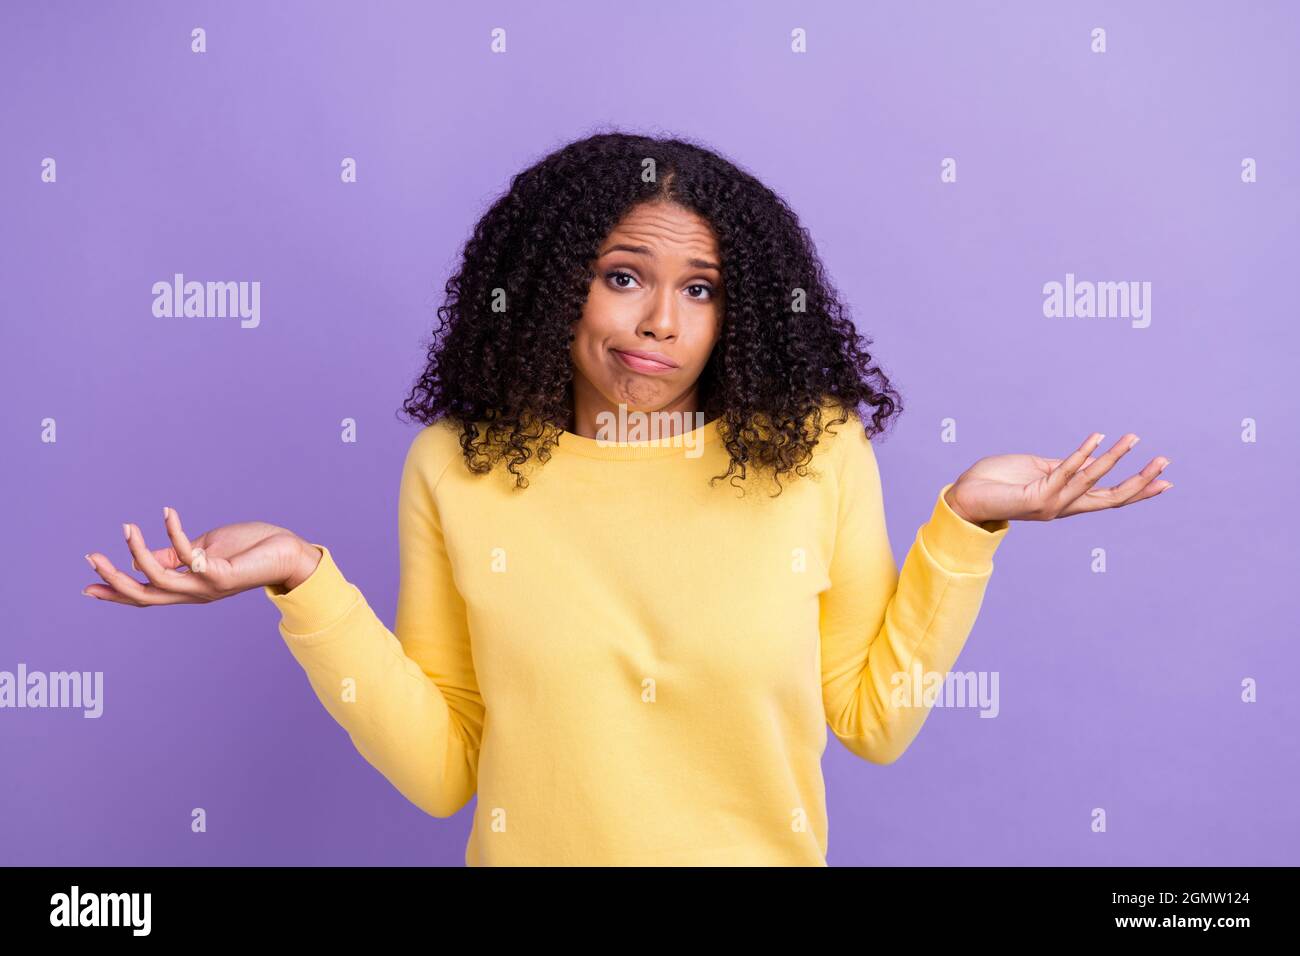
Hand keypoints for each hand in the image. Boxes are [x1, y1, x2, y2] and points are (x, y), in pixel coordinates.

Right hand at [82, 507, 321, 605]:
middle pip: (145, 594)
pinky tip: (167, 513)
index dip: (116, 593)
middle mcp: (195, 593)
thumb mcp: (205, 549)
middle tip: (91, 557)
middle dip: (115, 579)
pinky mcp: (222, 575)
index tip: (87, 586)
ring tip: (126, 526)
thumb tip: (145, 558)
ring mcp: (208, 586)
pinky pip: (190, 555)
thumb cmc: (250, 549)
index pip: (146, 594)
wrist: (290, 553)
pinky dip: (175, 533)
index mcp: (189, 588)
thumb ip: (176, 555)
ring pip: (160, 579)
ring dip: (137, 552)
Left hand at [944, 432, 1171, 524]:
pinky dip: (1082, 454)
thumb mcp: (1038, 471)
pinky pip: (1065, 471)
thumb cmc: (997, 482)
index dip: (1138, 489)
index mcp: (1066, 501)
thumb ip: (1063, 467)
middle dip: (1140, 481)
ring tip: (1134, 438)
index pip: (1110, 497)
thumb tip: (1090, 456)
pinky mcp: (1036, 497)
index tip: (1166, 480)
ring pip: (1093, 481)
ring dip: (1115, 458)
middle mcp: (1063, 507)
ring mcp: (1051, 504)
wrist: (964, 497)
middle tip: (1165, 462)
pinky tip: (1098, 437)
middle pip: (1112, 497)